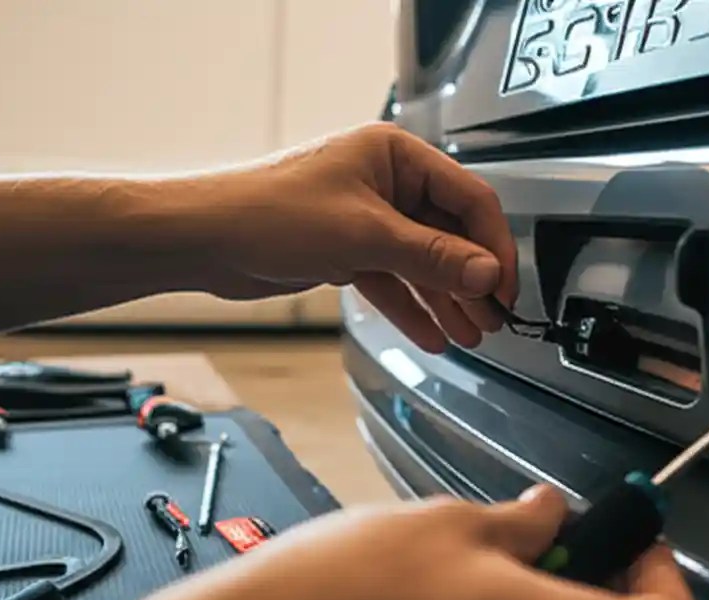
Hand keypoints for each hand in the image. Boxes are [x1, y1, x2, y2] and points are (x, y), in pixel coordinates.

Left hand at [173, 123, 516, 351]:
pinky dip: (412, 307)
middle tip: (493, 318)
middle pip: (450, 234)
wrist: (204, 239)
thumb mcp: (365, 236)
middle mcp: (385, 182)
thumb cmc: (266, 212)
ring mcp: (368, 217)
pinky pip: (394, 279)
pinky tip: (431, 334)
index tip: (504, 286)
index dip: (493, 246)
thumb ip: (433, 257)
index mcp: (395, 155)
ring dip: (447, 299)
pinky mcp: (348, 249)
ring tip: (469, 334)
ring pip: (424, 261)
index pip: (469, 199)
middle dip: (472, 280)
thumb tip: (485, 273)